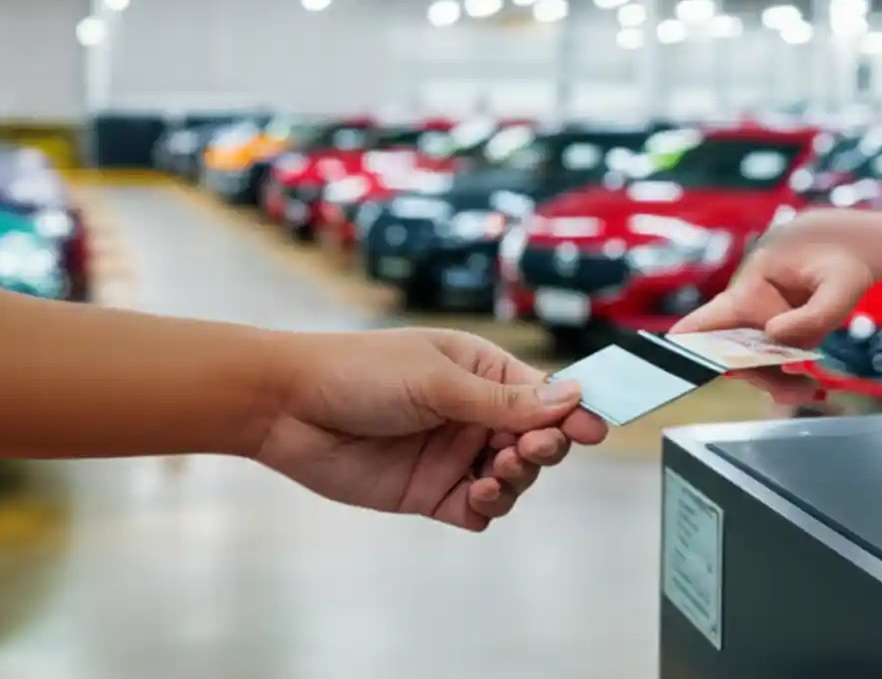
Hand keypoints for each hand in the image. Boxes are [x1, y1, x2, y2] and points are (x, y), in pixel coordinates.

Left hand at [256, 329, 606, 530]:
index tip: (593, 428)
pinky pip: (480, 509)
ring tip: (497, 471)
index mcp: (481, 371)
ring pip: (514, 478)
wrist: (287, 408)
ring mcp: (453, 454)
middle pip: (537, 439)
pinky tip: (479, 494)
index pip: (544, 393)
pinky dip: (490, 506)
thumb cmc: (358, 372)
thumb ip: (502, 399)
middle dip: (545, 447)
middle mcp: (473, 413)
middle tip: (533, 449)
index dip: (572, 411)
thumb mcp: (437, 379)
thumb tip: (569, 398)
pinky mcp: (431, 492)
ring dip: (517, 478)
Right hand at [672, 210, 881, 403]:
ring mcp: (762, 319)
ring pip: (754, 360)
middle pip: (732, 355)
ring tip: (811, 391)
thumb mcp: (843, 284)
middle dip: (757, 376)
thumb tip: (774, 336)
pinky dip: (788, 374)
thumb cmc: (849, 255)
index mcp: (749, 289)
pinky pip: (773, 358)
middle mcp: (748, 307)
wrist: (865, 242)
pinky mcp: (778, 328)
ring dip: (777, 380)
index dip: (685, 350)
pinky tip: (810, 387)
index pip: (700, 324)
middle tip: (798, 391)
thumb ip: (813, 316)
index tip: (683, 374)